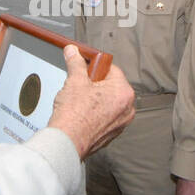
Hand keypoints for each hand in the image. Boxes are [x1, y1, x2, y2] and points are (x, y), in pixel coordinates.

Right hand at [47, 45, 133, 159]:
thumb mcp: (74, 81)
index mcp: (124, 92)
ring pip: (107, 102)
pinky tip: (81, 114)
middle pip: (110, 86)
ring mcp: (120, 123)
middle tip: (79, 86)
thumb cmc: (74, 115)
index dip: (95, 67)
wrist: (67, 142)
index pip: (111, 69)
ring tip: (79, 102)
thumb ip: (76, 63)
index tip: (85, 68)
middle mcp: (127, 108)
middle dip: (94, 84)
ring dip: (94, 99)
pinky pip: (104, 116)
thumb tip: (73, 52)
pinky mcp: (111, 134)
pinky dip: (94, 113)